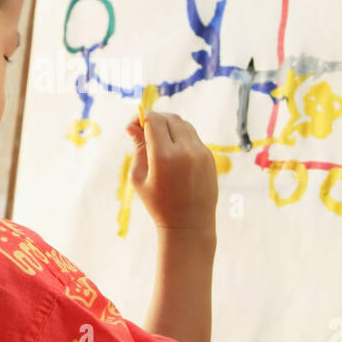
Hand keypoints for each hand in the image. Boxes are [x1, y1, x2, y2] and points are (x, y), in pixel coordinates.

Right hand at [125, 109, 217, 234]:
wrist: (189, 225)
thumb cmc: (158, 204)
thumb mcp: (139, 178)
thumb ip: (137, 148)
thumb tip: (132, 125)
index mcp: (164, 157)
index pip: (154, 121)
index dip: (142, 116)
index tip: (134, 123)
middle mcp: (185, 151)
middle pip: (170, 118)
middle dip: (155, 118)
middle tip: (144, 128)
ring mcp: (201, 153)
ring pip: (184, 124)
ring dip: (169, 124)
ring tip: (158, 139)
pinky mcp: (209, 157)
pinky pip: (193, 136)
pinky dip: (181, 135)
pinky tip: (172, 149)